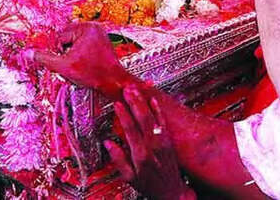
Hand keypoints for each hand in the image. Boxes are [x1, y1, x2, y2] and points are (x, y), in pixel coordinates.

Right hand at [35, 22, 131, 98]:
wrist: (113, 82)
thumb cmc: (94, 74)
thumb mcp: (64, 66)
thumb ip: (45, 58)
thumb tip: (29, 53)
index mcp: (86, 28)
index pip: (60, 37)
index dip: (59, 52)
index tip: (66, 62)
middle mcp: (93, 27)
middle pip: (67, 39)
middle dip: (66, 52)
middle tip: (74, 64)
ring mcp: (99, 34)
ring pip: (74, 44)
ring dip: (72, 54)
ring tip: (81, 65)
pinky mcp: (102, 42)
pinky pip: (83, 46)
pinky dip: (80, 55)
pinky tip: (86, 65)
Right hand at [105, 85, 194, 199]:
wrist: (172, 191)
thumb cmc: (149, 185)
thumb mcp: (129, 178)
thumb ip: (118, 160)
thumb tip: (108, 143)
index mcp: (140, 154)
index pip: (130, 129)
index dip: (123, 114)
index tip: (117, 103)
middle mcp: (152, 145)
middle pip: (142, 118)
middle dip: (134, 102)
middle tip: (126, 89)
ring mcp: (162, 141)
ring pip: (152, 117)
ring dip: (144, 102)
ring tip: (135, 90)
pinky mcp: (169, 140)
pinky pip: (163, 121)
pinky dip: (158, 109)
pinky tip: (153, 99)